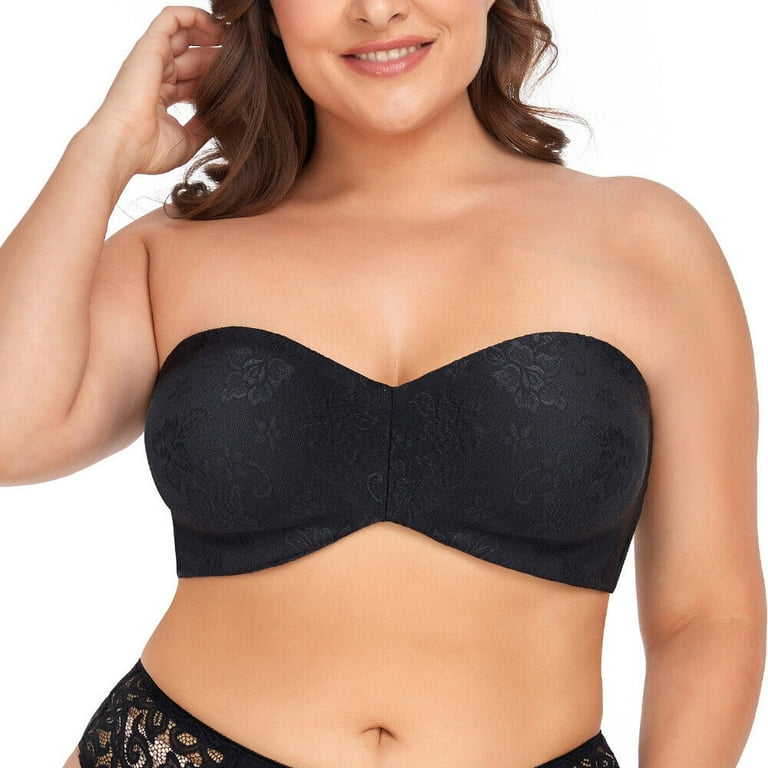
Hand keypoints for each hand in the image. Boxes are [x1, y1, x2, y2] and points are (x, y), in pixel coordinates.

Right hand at [88, 6, 225, 175]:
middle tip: (245, 60)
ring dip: (210, 32)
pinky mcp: (150, 46)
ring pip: (184, 34)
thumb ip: (204, 126)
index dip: (216, 77)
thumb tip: (223, 119)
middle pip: (193, 56)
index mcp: (162, 96)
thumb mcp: (187, 140)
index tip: (241, 81)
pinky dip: (195, 15)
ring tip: (236, 39)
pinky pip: (172, 18)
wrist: (125, 145)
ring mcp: (152, 59)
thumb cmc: (149, 150)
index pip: (194, 79)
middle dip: (218, 56)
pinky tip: (218, 26)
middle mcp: (156, 74)